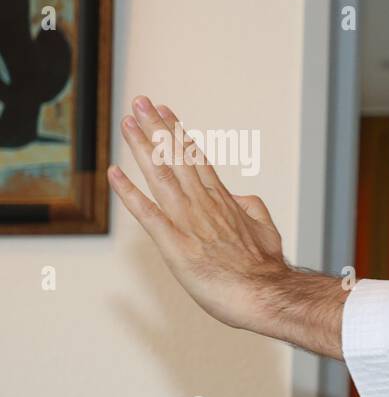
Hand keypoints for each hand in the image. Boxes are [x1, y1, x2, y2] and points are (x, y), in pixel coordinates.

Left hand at [109, 96, 288, 331]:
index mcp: (223, 201)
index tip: (165, 112)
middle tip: (140, 102)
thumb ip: (251, 207)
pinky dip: (129, 193)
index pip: (196, 159)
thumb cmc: (265, 268)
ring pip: (161, 176)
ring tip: (128, 122)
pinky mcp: (174, 245)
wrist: (265, 293)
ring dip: (142, 147)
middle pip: (176, 158)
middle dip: (156, 128)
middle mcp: (203, 204)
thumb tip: (239, 194)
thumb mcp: (266, 229)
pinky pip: (147, 214)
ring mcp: (188, 222)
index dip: (178, 133)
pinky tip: (115, 174)